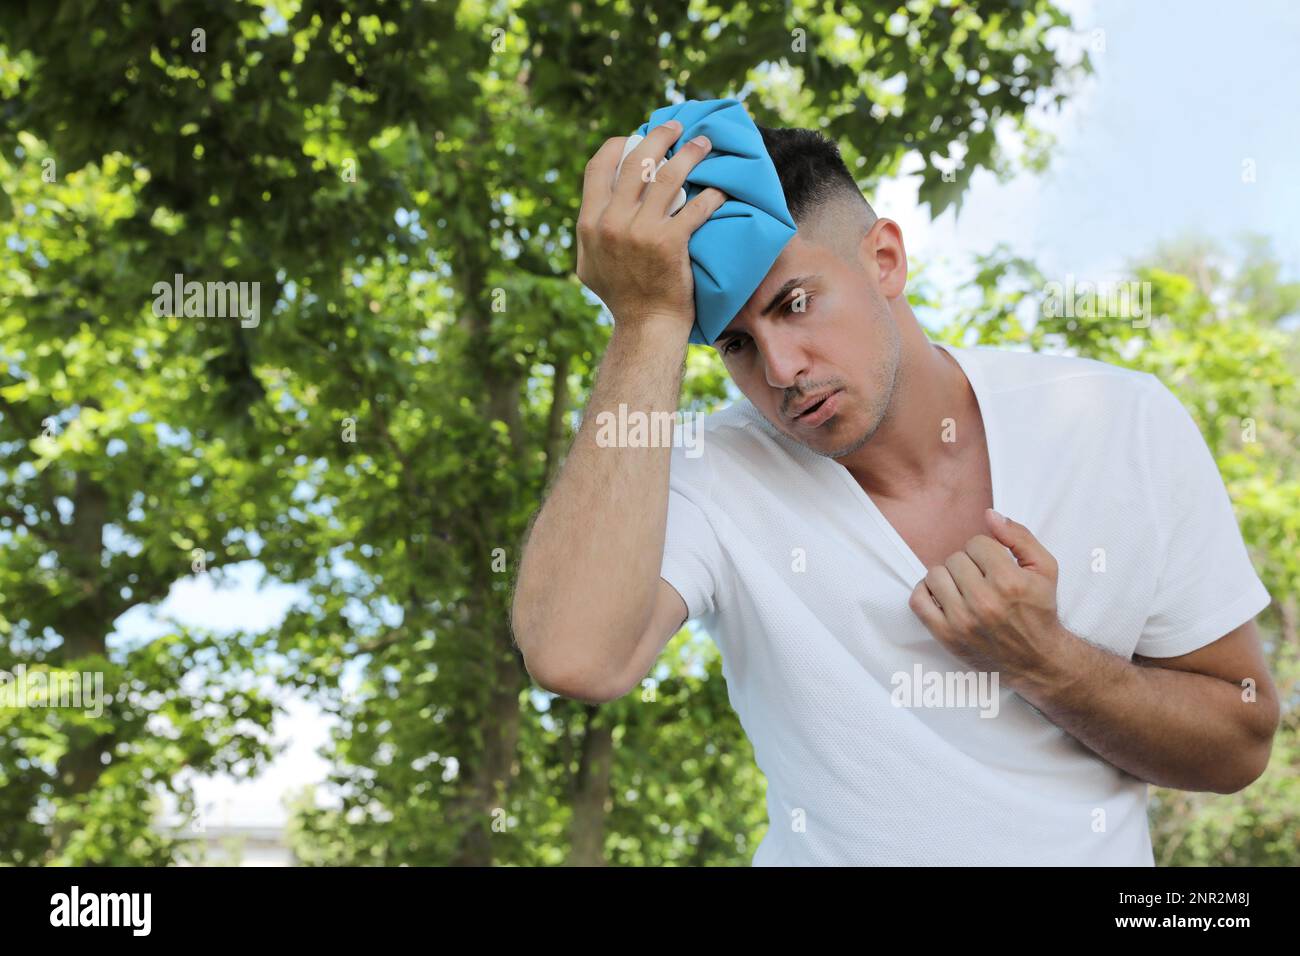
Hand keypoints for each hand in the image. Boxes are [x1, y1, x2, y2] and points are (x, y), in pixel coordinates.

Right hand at [575, 121, 726, 333]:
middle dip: (659, 136)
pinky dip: (712, 194)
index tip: (636, 135)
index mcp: (589, 222)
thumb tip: (597, 204)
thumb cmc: (621, 296)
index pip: (599, 166)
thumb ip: (591, 231)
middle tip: (677, 127)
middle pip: (635, 161)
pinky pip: (696, 206)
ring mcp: (640, 232)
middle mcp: (611, 222)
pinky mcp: (670, 243)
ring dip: (690, 153)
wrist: (646, 326)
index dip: (619, 144)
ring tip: (704, 143)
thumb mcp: (589, 263)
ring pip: (667, 175)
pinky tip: (721, 188)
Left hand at [908, 509, 1066, 687]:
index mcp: (1009, 582)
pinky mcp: (945, 635)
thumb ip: (1020, 537)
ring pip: (935, 575)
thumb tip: (989, 515)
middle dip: (968, 564)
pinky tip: (943, 596)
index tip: (994, 565)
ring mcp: (962, 620)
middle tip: (981, 579)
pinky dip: (926, 592)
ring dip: (948, 578)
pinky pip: (918, 600)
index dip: (986, 550)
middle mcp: (984, 601)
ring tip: (964, 588)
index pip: (976, 543)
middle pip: (955, 558)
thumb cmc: (1039, 610)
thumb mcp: (1045, 569)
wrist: (1036, 659)